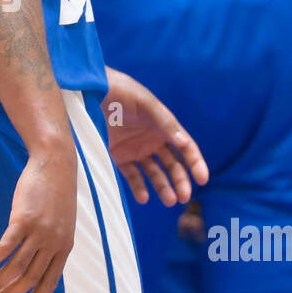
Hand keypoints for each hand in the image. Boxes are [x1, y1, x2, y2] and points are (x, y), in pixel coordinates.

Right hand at [0, 141, 76, 292]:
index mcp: (64, 248)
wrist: (55, 164)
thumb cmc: (55, 193)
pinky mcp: (23, 220)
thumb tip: (38, 260)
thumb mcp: (61, 222)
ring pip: (16, 267)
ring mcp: (39, 232)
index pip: (49, 284)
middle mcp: (53, 244)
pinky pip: (5, 247)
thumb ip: (52, 243)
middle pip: (29, 279)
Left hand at [102, 68, 208, 205]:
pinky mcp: (119, 156)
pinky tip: (144, 197)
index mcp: (164, 126)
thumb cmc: (121, 92)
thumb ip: (165, 123)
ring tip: (169, 200)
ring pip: (155, 174)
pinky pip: (132, 176)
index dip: (196, 163)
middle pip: (173, 165)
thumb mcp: (145, 104)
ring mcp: (136, 150)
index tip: (203, 179)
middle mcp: (153, 140)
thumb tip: (184, 143)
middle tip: (184, 197)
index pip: (185, 148)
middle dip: (180, 181)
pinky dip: (139, 188)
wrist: (89, 92)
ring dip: (163, 188)